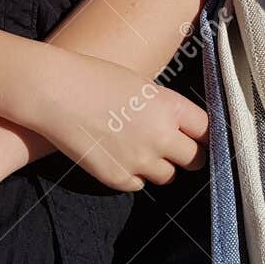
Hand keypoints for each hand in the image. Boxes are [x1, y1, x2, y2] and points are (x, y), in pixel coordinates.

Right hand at [25, 50, 207, 190]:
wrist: (55, 92)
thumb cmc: (95, 78)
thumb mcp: (143, 85)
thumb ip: (167, 109)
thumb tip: (185, 131)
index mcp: (170, 106)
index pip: (209, 132)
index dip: (207, 136)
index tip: (203, 138)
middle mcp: (160, 136)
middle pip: (195, 160)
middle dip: (188, 155)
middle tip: (177, 149)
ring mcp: (138, 159)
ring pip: (168, 176)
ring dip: (160, 166)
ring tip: (140, 149)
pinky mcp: (117, 177)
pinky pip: (138, 185)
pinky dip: (133, 175)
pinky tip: (118, 155)